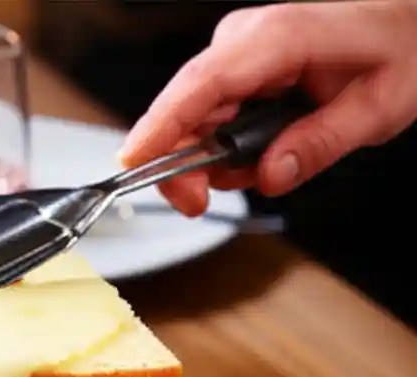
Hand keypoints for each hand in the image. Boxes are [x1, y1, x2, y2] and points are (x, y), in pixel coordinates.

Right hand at [117, 0, 416, 215]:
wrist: (407, 25)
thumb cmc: (399, 51)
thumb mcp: (379, 108)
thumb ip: (320, 143)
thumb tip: (271, 176)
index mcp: (279, 38)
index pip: (202, 85)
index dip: (161, 125)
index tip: (133, 162)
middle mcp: (245, 40)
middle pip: (183, 108)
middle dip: (183, 162)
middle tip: (198, 202)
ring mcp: (235, 52)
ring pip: (190, 117)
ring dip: (213, 157)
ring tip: (269, 165)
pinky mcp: (234, 68)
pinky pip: (208, 115)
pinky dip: (225, 146)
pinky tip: (264, 150)